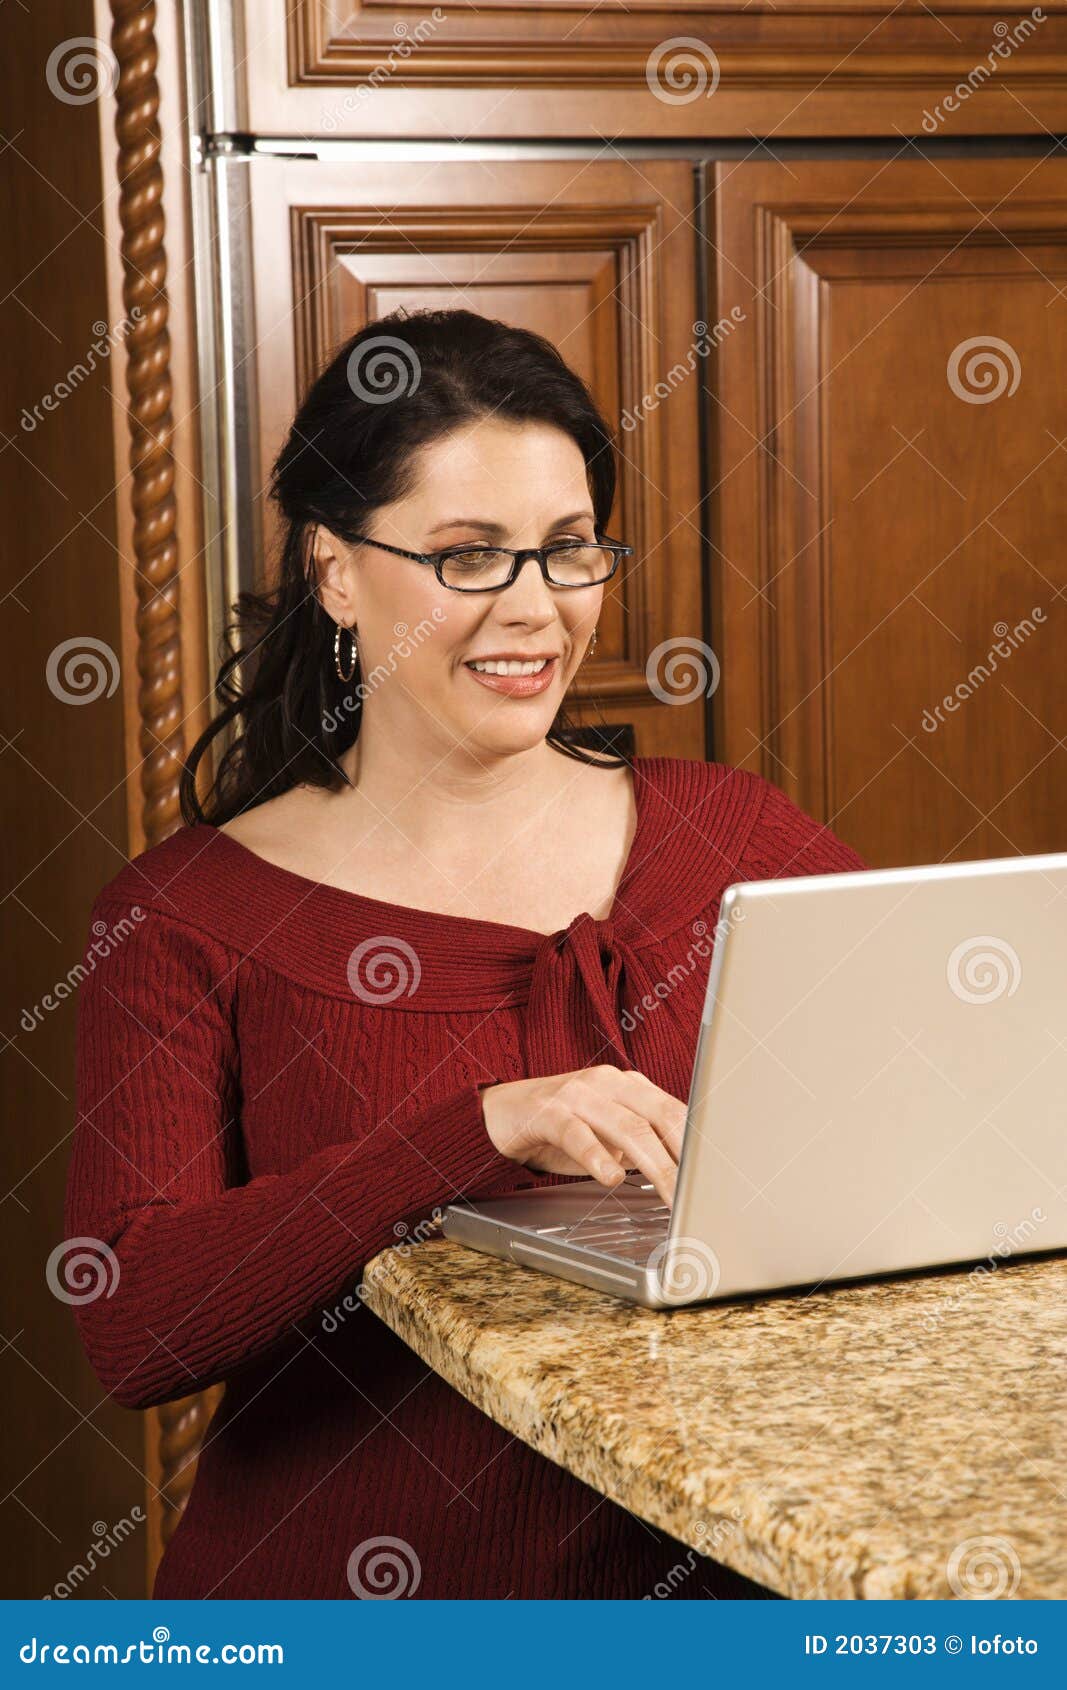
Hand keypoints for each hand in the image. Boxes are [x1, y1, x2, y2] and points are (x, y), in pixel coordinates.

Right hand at [478, 1064, 685, 1207]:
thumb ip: (641, 1147)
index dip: (698, 1143)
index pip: (675, 1112)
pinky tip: (611, 1177)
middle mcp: (608, 1082)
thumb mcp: (607, 1136)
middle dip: (684, 1158)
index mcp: (629, 1086)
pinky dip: (597, 1156)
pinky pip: (577, 1133)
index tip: (715, 1174)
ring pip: (627, 1126)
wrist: (498, 1114)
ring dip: (655, 1163)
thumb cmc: (559, 1128)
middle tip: (700, 1194)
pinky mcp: (547, 1111)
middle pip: (659, 1118)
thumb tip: (685, 1175)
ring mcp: (577, 1093)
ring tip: (671, 1193)